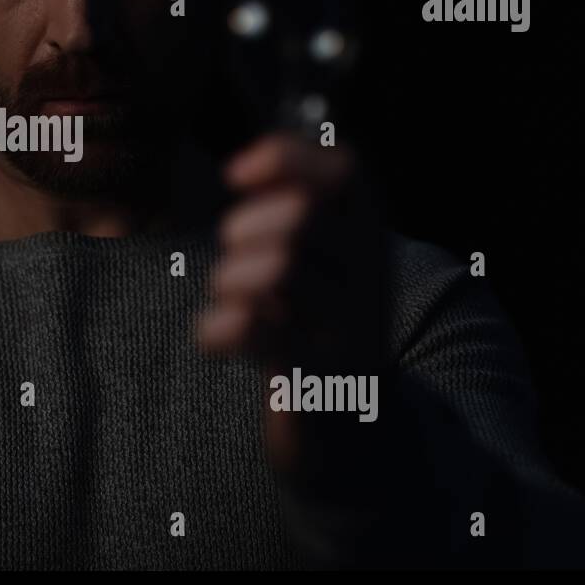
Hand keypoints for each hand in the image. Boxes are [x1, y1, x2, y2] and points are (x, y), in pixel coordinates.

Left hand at [197, 131, 388, 477]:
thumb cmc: (315, 321)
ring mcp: (349, 331)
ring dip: (231, 276)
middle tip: (232, 249)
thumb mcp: (320, 260)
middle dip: (247, 224)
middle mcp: (369, 279)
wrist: (353, 425)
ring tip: (227, 293)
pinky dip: (219, 327)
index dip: (286, 158)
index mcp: (369, 239)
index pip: (345, 173)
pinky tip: (215, 335)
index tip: (234, 174)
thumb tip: (246, 165)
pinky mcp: (318, 380)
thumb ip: (292, 208)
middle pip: (303, 217)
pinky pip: (257, 332)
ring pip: (280, 270)